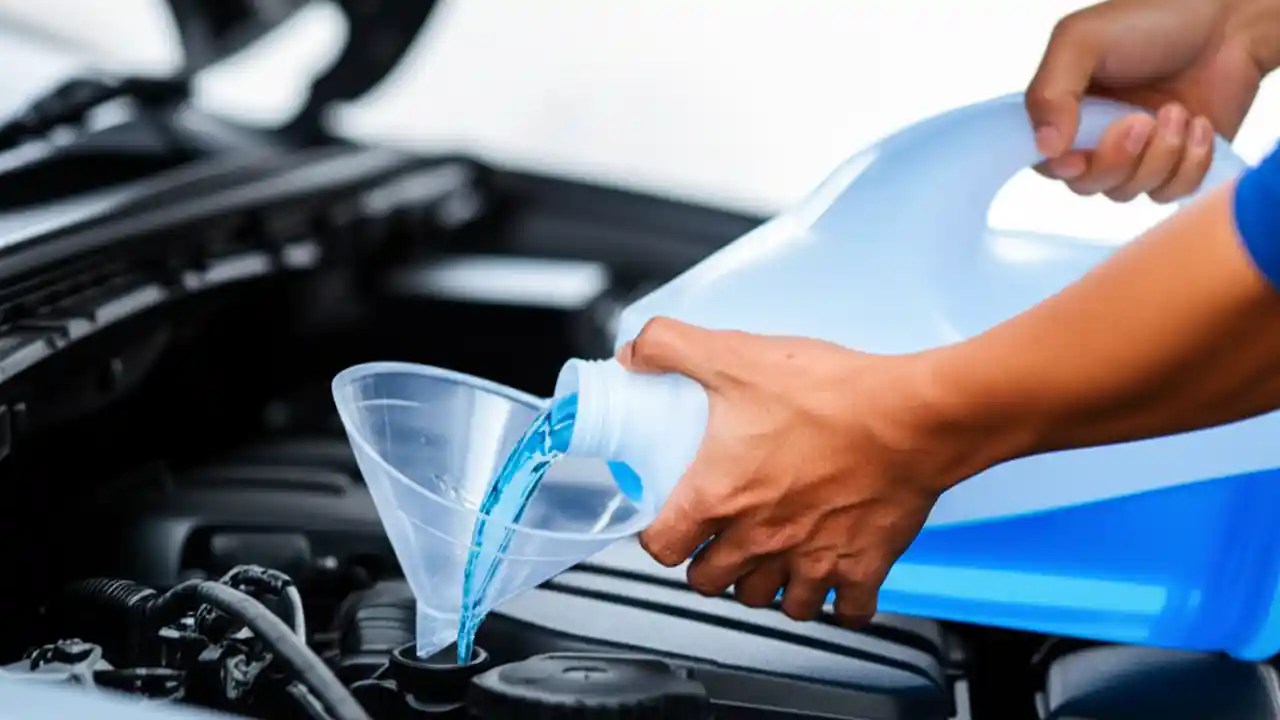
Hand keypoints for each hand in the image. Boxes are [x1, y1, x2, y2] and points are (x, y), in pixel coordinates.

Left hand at [618, 319, 997, 624]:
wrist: (911, 415)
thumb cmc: (830, 394)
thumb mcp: (733, 356)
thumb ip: (671, 348)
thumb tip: (635, 353)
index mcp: (720, 497)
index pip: (663, 548)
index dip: (661, 537)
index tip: (672, 524)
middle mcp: (760, 540)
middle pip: (710, 583)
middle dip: (708, 564)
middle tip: (718, 540)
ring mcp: (811, 561)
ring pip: (768, 602)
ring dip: (762, 585)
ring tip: (767, 560)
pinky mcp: (861, 567)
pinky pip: (841, 612)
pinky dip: (833, 604)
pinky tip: (830, 582)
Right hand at [1027, 0, 1275, 201]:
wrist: (1231, 23)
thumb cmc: (1155, 19)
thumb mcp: (1082, 40)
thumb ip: (1049, 92)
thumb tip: (1045, 149)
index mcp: (1065, 109)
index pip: (1045, 161)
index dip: (1061, 166)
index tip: (1079, 155)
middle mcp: (1096, 136)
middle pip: (1085, 184)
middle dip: (1116, 159)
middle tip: (1142, 120)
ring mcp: (1137, 154)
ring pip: (1128, 192)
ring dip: (1159, 155)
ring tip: (1179, 111)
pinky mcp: (1177, 166)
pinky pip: (1171, 193)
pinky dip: (1190, 164)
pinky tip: (1200, 126)